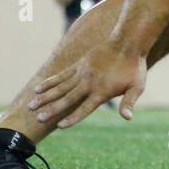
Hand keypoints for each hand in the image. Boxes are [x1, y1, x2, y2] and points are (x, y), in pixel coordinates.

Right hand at [29, 39, 146, 127]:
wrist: (127, 42)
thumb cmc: (134, 67)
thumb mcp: (136, 87)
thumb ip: (129, 102)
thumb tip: (127, 118)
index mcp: (101, 92)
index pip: (85, 108)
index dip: (72, 118)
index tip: (60, 127)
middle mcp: (89, 84)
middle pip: (68, 99)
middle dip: (53, 110)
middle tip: (39, 119)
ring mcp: (82, 73)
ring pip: (60, 87)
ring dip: (46, 97)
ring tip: (32, 105)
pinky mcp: (79, 65)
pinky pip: (61, 75)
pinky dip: (50, 82)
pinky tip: (38, 88)